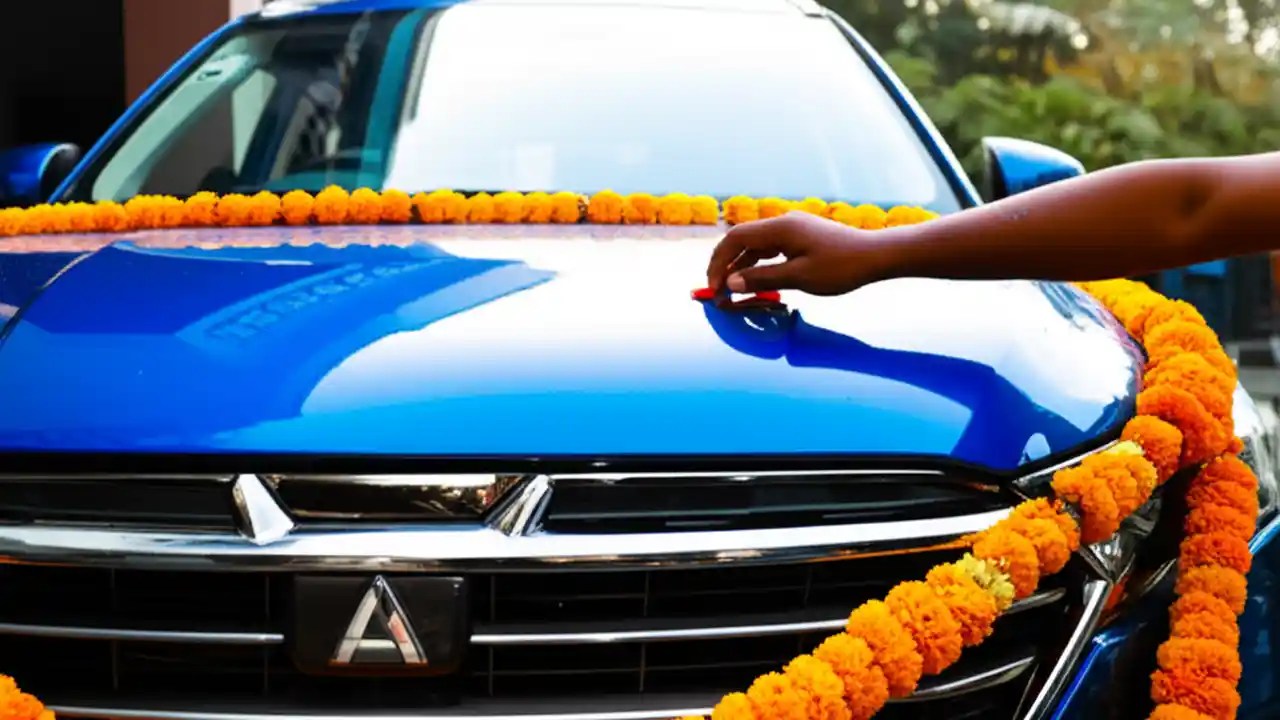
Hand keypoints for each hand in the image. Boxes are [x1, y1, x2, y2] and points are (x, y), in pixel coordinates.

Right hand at [705, 212, 894, 295]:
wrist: (876, 256)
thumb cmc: (841, 267)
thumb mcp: (800, 277)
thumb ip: (762, 279)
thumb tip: (731, 283)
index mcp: (780, 229)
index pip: (735, 239)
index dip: (718, 262)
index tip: (714, 287)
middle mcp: (783, 224)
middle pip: (743, 240)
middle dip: (726, 265)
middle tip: (718, 291)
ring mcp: (793, 229)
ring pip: (756, 245)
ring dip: (741, 266)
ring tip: (733, 290)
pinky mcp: (802, 237)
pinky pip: (771, 248)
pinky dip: (759, 264)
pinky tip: (756, 279)